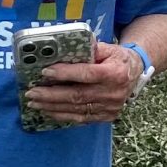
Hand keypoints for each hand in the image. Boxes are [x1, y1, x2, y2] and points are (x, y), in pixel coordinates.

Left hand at [24, 40, 140, 125]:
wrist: (135, 73)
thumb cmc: (118, 58)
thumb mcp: (108, 48)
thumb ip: (88, 49)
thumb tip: (64, 47)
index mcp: (115, 73)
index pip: (87, 74)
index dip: (65, 74)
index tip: (45, 72)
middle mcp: (113, 93)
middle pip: (77, 96)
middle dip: (51, 95)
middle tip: (32, 93)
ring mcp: (110, 108)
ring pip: (76, 109)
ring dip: (52, 107)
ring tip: (34, 102)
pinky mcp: (106, 116)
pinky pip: (80, 119)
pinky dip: (62, 115)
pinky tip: (48, 111)